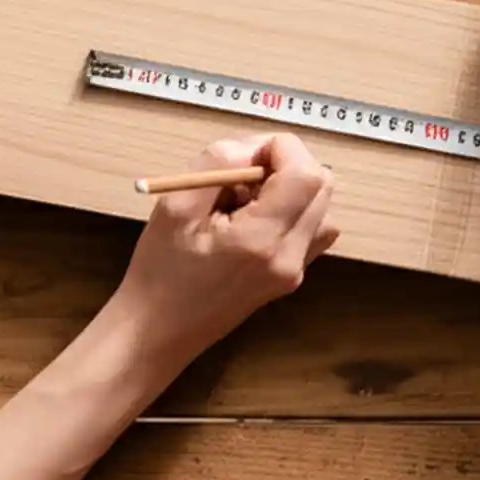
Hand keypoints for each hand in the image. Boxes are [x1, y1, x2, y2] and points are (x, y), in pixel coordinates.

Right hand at [112, 133, 338, 360]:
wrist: (157, 332)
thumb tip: (253, 147)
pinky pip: (311, 228)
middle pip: (322, 186)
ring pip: (322, 207)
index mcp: (261, 240)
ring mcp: (295, 271)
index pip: (306, 174)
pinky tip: (251, 220)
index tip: (244, 155)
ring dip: (290, 188)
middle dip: (286, 164)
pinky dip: (290, 210)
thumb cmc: (159, 271)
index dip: (281, 148)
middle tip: (241, 174)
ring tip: (244, 200)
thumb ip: (218, 164)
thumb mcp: (176, 205)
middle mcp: (290, 257)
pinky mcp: (290, 277)